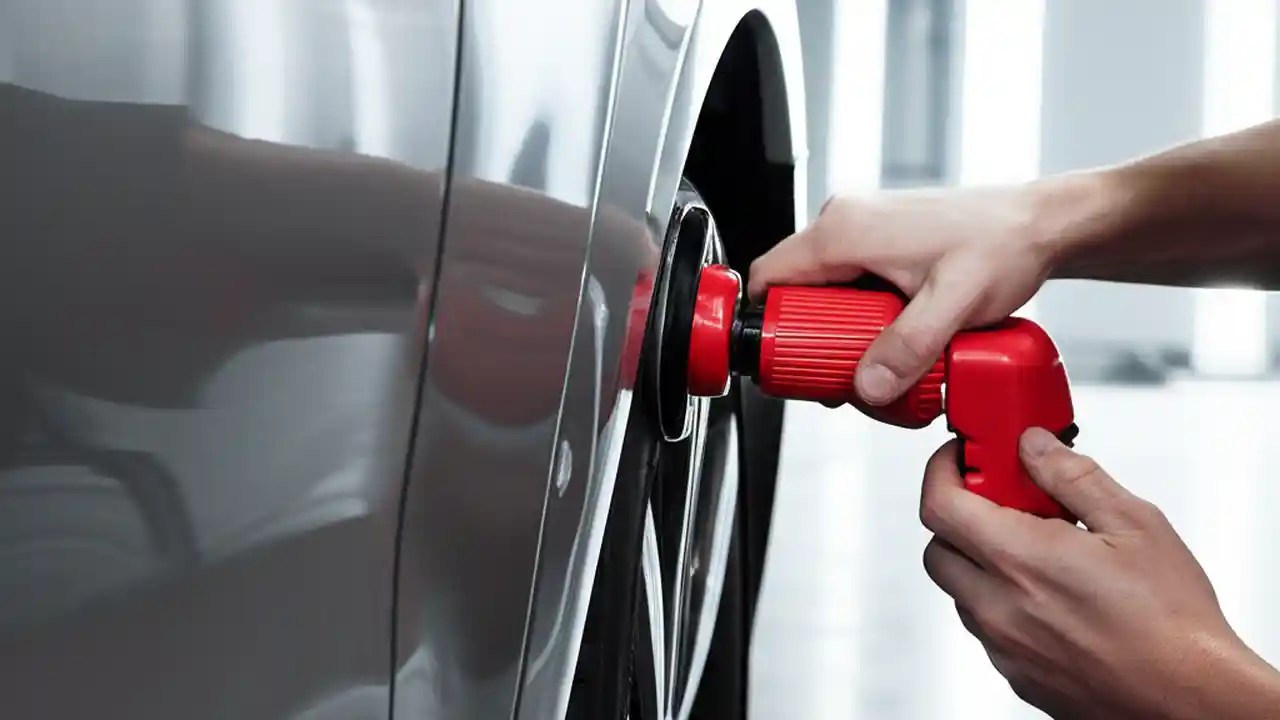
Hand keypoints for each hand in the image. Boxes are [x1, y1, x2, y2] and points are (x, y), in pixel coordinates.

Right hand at [748, 186, 1056, 405]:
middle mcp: (844, 223)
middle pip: (794, 293)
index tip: (787, 362)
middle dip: (810, 341)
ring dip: (839, 333)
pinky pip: (846, 286)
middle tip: (841, 374)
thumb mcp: (955, 303)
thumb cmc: (1004, 244)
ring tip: (876, 359)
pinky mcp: (878, 243)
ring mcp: (860, 231)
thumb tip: (868, 385)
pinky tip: (890, 337)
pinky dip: (859, 318)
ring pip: (821, 293)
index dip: (767, 326)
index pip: (770, 277)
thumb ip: (908, 346)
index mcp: (844, 230)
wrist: (1040, 224)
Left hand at [920, 428, 1279, 718]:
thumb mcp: (1133, 524)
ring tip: (1038, 550)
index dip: (942, 470)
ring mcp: (1002, 645)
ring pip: (960, 589)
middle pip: (938, 547)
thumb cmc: (1172, 622)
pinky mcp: (1016, 674)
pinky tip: (1049, 593)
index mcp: (1019, 559)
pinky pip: (986, 627)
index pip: (939, 504)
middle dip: (960, 516)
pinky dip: (1000, 601)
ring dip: (980, 561)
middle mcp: (998, 606)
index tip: (963, 456)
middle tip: (1002, 501)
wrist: (1192, 699)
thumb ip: (1072, 476)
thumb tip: (1033, 446)